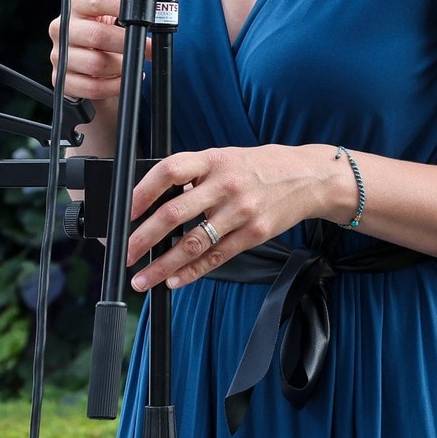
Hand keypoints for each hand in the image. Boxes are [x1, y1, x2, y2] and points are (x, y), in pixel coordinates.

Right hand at [49, 0, 145, 99]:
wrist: (90, 65)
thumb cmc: (106, 36)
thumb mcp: (113, 15)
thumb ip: (128, 5)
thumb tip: (155, 4)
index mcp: (75, 6)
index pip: (99, 0)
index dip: (124, 6)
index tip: (146, 15)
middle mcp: (62, 29)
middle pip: (98, 36)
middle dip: (131, 44)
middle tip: (149, 49)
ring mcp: (58, 56)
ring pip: (97, 64)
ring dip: (123, 66)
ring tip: (133, 64)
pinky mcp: (62, 80)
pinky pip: (93, 87)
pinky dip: (114, 86)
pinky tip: (123, 79)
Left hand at [124, 143, 345, 290]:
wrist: (311, 178)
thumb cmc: (263, 167)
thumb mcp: (227, 157)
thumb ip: (196, 173)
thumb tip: (155, 199)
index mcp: (215, 160)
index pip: (169, 171)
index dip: (143, 191)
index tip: (126, 210)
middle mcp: (226, 185)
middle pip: (174, 213)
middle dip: (143, 238)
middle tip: (125, 253)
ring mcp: (241, 211)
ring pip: (192, 243)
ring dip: (162, 265)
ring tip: (142, 278)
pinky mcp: (254, 233)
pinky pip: (216, 257)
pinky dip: (192, 272)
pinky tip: (175, 281)